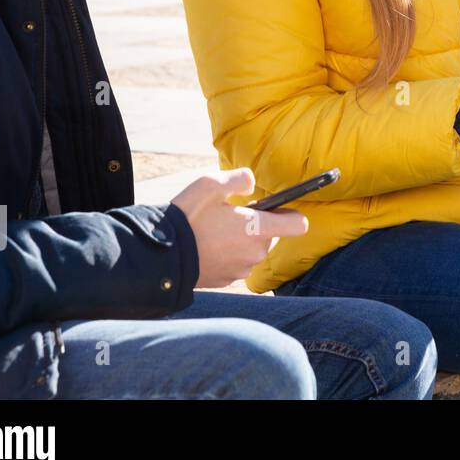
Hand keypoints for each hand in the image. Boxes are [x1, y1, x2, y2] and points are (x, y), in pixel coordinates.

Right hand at [171, 169, 307, 288]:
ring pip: (251, 250)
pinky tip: (208, 246)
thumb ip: (238, 179)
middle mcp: (255, 252)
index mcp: (258, 228)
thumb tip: (251, 183)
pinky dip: (227, 255)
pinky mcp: (227, 280)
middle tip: (230, 217)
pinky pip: (236, 263)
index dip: (291, 214)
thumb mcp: (210, 185)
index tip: (278, 208)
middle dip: (257, 225)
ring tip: (215, 231)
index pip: (298, 224)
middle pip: (270, 235)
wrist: (161, 255)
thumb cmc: (187, 217)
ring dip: (241, 241)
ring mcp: (241, 269)